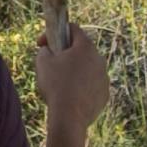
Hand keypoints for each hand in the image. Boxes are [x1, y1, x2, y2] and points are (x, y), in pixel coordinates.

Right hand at [35, 13, 110, 146]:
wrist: (69, 117)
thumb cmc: (55, 85)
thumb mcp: (42, 62)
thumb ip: (45, 50)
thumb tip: (48, 50)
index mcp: (85, 47)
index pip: (73, 29)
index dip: (55, 32)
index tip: (41, 43)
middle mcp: (99, 59)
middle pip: (81, 49)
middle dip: (66, 53)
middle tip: (51, 62)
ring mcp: (104, 77)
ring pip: (87, 68)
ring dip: (75, 70)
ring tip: (59, 82)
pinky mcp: (104, 93)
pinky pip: (91, 85)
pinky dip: (81, 86)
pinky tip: (69, 95)